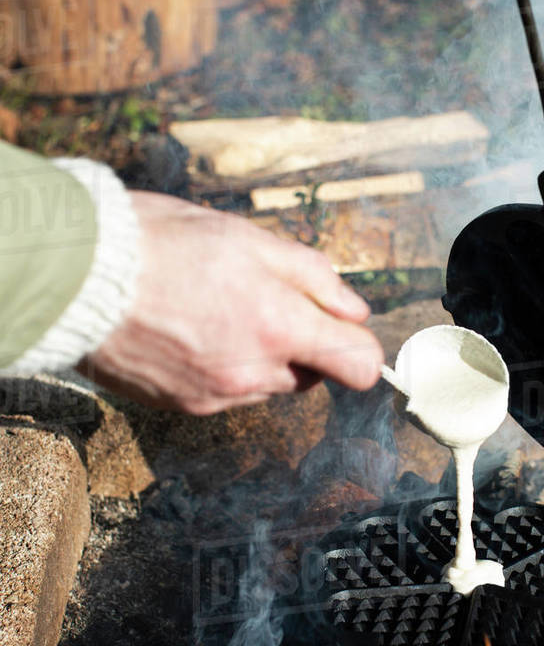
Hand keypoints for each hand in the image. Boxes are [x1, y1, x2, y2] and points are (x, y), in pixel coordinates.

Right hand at [80, 192, 382, 413]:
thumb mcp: (249, 239)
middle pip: (311, 373)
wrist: (79, 277)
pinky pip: (226, 392)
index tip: (347, 331)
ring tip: (215, 309)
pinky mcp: (184, 407)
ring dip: (258, 355)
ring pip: (267, 383)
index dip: (362, 347)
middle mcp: (253, 372)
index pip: (361, 366)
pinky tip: (189, 330)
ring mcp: (216, 396)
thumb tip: (354, 309)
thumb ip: (312, 276)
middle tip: (259, 297)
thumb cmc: (162, 244)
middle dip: (298, 341)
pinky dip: (220, 367)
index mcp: (278, 326)